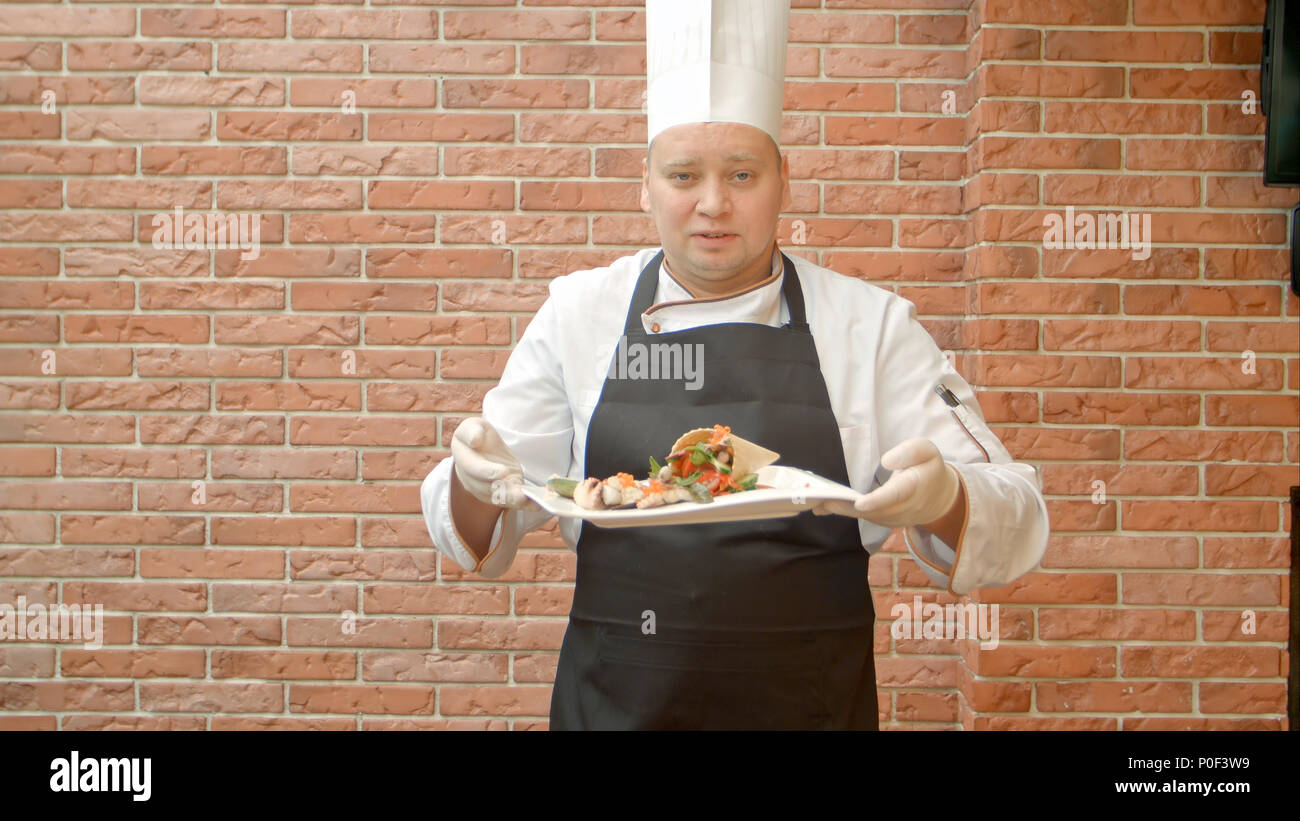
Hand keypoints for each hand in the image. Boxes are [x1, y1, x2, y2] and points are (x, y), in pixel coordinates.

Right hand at [450, 418, 536, 510]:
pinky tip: (536, 504)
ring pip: (499, 497)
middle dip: (504, 491)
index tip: (501, 473)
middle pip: (486, 488)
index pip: (473, 468)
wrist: (481, 450)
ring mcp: (484, 489)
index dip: (486, 472)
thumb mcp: (473, 426)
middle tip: (519, 493)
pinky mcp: (499, 494)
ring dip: (514, 500)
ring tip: (528, 499)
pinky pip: (510, 501)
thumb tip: (474, 440)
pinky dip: (523, 504)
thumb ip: (472, 431)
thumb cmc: (478, 435)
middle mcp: (471, 479)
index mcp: (463, 458)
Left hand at [812, 438, 958, 527]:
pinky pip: (862, 518)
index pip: (895, 496)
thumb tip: (887, 460)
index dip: (877, 501)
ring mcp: (892, 519)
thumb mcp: (928, 451)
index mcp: (913, 488)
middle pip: (873, 510)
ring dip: (841, 510)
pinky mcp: (883, 521)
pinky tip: (822, 505)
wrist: (938, 499)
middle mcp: (901, 508)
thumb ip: (911, 451)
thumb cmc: (929, 469)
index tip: (860, 503)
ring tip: (816, 502)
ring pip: (865, 516)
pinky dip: (843, 511)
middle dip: (847, 506)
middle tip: (822, 498)